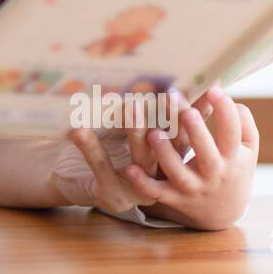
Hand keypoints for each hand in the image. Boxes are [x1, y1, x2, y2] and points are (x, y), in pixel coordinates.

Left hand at [47, 88, 222, 215]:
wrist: (74, 184)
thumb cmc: (108, 149)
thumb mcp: (135, 131)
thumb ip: (155, 112)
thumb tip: (181, 78)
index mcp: (170, 162)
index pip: (187, 136)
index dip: (193, 115)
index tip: (199, 91)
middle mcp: (160, 179)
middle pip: (172, 149)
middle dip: (173, 121)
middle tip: (170, 95)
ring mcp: (138, 191)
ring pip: (142, 159)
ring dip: (136, 131)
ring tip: (132, 105)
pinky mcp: (111, 196)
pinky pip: (103, 169)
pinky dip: (92, 148)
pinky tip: (81, 130)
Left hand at [119, 86, 258, 229]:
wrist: (223, 212)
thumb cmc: (233, 168)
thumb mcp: (247, 149)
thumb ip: (242, 123)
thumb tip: (230, 99)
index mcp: (232, 157)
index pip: (232, 133)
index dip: (225, 112)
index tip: (213, 88)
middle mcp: (213, 173)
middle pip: (206, 155)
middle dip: (197, 133)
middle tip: (186, 111)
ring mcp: (192, 187)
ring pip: (178, 173)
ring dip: (166, 155)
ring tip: (153, 133)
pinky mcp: (173, 197)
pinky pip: (156, 192)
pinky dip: (143, 183)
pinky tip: (128, 168)